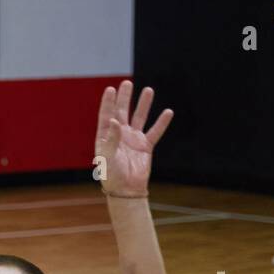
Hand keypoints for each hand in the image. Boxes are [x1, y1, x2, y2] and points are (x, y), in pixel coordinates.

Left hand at [94, 80, 172, 198]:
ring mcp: (133, 140)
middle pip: (122, 112)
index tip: (111, 89)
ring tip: (148, 90)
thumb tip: (114, 120)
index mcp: (106, 137)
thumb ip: (111, 138)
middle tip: (127, 83)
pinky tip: (168, 112)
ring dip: (143, 105)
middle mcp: (119, 136)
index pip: (107, 116)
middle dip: (125, 98)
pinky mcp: (145, 147)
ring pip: (139, 118)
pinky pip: (155, 132)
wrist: (126, 190)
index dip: (108, 102)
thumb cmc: (111, 175)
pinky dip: (161, 122)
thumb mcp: (107, 157)